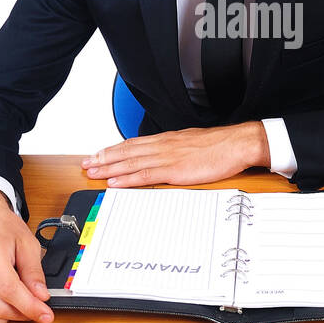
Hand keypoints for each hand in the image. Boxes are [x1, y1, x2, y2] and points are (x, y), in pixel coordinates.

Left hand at [81, 121, 269, 186]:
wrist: (237, 144)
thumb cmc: (220, 145)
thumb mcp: (193, 143)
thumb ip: (177, 150)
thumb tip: (166, 156)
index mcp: (167, 140)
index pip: (133, 144)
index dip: (113, 149)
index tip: (98, 154)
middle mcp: (163, 146)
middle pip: (126, 152)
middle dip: (104, 158)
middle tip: (86, 164)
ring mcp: (167, 158)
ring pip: (131, 163)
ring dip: (109, 168)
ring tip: (93, 172)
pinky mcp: (174, 170)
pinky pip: (145, 175)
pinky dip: (127, 179)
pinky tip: (115, 182)